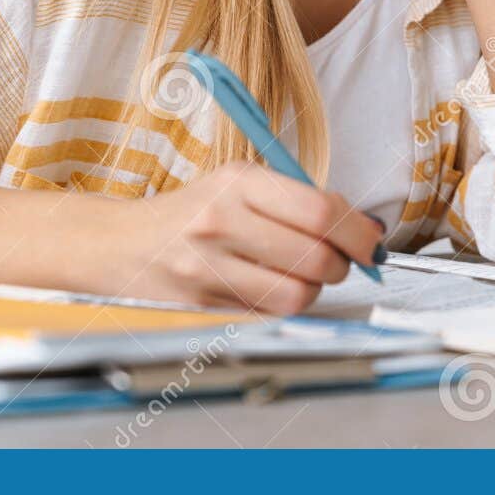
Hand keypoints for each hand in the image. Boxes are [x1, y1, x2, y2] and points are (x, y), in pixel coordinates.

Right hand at [114, 163, 384, 314]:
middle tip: (338, 259)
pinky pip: (270, 312)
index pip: (319, 211)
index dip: (358, 233)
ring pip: (297, 293)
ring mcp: (209, 267)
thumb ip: (300, 200)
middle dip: (342, 264)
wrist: (123, 244)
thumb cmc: (194, 210)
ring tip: (302, 273)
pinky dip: (283, 302)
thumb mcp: (240, 183)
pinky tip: (271, 285)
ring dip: (314, 288)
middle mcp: (221, 222)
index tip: (372, 242)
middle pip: (316, 257)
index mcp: (238, 182)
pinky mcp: (204, 305)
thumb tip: (366, 229)